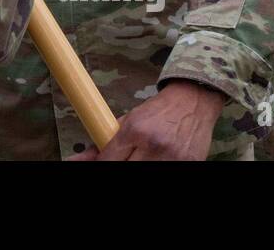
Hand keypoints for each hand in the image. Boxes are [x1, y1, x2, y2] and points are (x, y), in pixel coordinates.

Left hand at [69, 79, 224, 160]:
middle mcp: (154, 145)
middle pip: (126, 169)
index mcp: (135, 130)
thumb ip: (106, 141)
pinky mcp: (190, 163)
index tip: (102, 162)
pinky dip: (158, 166)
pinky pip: (169, 171)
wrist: (192, 102)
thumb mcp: (128, 120)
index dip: (103, 163)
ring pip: (145, 173)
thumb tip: (81, 159)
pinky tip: (158, 158)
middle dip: (121, 165)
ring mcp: (173, 157)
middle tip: (125, 158)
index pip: (109, 160)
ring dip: (141, 165)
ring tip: (142, 157)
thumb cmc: (157, 111)